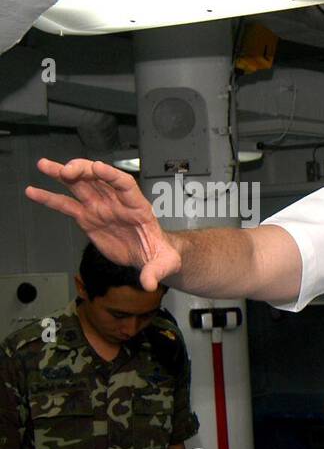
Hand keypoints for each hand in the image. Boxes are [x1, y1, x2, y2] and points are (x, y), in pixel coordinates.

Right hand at [25, 158, 180, 290]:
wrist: (149, 256)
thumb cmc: (160, 254)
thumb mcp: (165, 263)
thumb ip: (156, 271)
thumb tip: (149, 283)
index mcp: (138, 207)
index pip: (125, 185)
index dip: (111, 175)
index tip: (97, 167)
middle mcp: (116, 202)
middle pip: (98, 179)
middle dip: (82, 171)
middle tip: (66, 170)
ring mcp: (100, 208)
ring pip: (79, 186)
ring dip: (62, 174)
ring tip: (43, 165)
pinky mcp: (87, 218)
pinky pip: (67, 205)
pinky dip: (50, 198)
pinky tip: (33, 191)